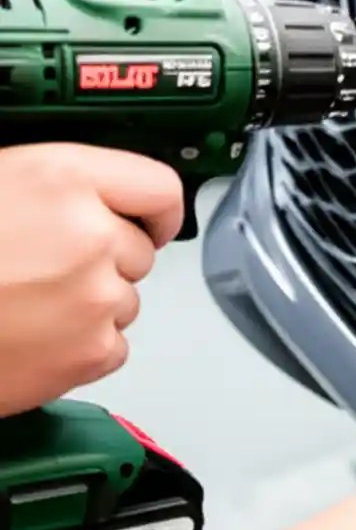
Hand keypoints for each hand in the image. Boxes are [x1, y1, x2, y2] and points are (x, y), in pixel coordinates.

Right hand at [0, 144, 182, 416]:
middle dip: (103, 261)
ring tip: (23, 306)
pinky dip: (79, 348)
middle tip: (40, 272)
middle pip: (139, 251)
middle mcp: (91, 233)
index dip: (154, 210)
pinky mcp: (90, 351)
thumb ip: (52, 189)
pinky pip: (111, 346)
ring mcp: (96, 296)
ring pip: (124, 301)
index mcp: (64, 178)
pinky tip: (29, 338)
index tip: (149, 222)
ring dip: (88, 305)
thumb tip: (91, 201)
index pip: (158, 187)